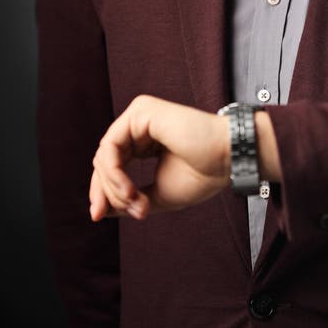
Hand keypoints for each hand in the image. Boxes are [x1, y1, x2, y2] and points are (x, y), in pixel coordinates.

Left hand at [89, 95, 230, 221]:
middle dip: (107, 191)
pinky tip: (129, 190)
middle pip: (104, 160)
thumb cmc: (202, 174)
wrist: (227, 158)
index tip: (100, 216)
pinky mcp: (141, 111)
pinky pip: (110, 145)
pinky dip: (114, 173)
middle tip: (130, 212)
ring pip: (104, 155)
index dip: (103, 191)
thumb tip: (100, 210)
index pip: (112, 164)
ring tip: (136, 203)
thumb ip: (130, 199)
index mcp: (144, 139)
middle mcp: (138, 124)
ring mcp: (139, 115)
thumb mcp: (158, 194)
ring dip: (114, 186)